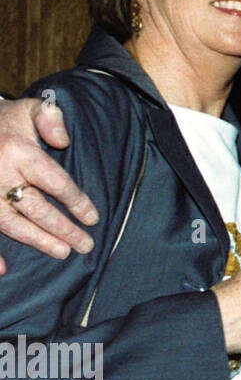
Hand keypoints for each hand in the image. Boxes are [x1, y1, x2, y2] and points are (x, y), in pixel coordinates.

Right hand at [0, 98, 98, 272]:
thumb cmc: (6, 120)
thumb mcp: (30, 108)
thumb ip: (51, 118)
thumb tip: (63, 141)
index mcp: (18, 151)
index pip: (54, 181)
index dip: (75, 201)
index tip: (92, 217)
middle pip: (36, 207)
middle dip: (62, 228)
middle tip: (86, 245)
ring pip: (11, 222)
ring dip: (37, 240)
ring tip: (63, 252)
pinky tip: (3, 271)